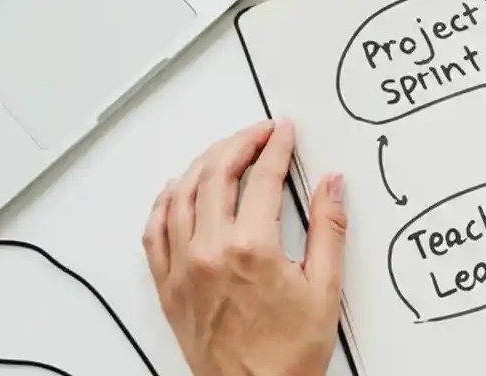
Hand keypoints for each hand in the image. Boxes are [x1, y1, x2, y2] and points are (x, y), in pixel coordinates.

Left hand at [143, 120, 346, 375]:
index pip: (262, 177)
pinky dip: (164, 201)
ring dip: (202, 164)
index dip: (275, 146)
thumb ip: (328, 229)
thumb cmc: (286, 356)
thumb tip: (331, 186)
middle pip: (216, 174)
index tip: (282, 132)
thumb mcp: (324, 289)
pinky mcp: (168, 285)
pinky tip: (176, 190)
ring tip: (223, 152)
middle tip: (258, 133)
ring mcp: (183, 268)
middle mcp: (209, 252)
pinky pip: (154, 230)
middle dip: (239, 143)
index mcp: (251, 248)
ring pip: (180, 194)